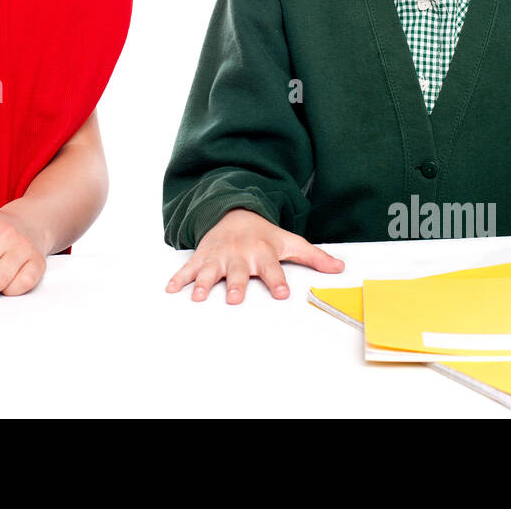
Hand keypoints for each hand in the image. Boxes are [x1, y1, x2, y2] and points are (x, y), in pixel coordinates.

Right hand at [165, 208, 344, 303]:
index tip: (281, 293)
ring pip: (210, 271)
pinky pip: (189, 268)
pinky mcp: (202, 257)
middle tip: (234, 297)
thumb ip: (314, 257)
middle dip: (235, 284)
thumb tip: (339, 268)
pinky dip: (179, 278)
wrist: (234, 212)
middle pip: (238, 271)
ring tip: (197, 297)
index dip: (277, 280)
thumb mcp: (289, 241)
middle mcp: (239, 254)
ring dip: (202, 283)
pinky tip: (171, 289)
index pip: (272, 268)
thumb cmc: (263, 234)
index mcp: (262, 252)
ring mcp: (219, 256)